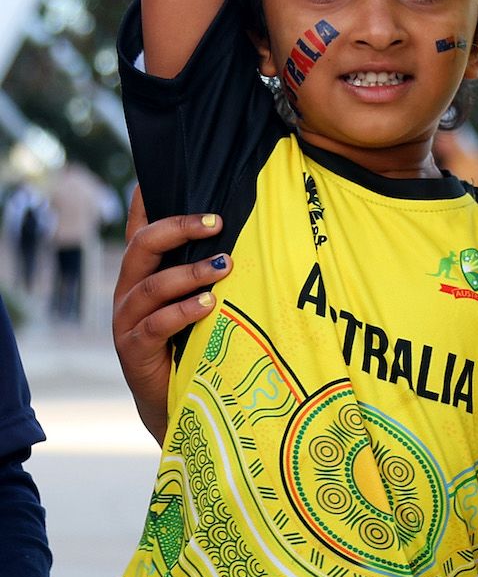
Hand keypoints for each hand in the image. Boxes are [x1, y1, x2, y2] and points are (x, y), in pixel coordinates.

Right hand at [112, 189, 231, 443]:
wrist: (182, 404)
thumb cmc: (200, 340)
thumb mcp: (206, 296)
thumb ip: (215, 264)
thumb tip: (252, 228)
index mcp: (145, 272)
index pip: (141, 226)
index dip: (147, 198)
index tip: (162, 171)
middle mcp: (130, 291)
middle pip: (142, 245)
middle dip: (178, 227)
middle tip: (216, 221)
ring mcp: (127, 321)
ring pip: (150, 285)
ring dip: (189, 273)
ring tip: (224, 267)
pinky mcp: (133, 352)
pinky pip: (153, 326)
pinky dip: (181, 312)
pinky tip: (208, 305)